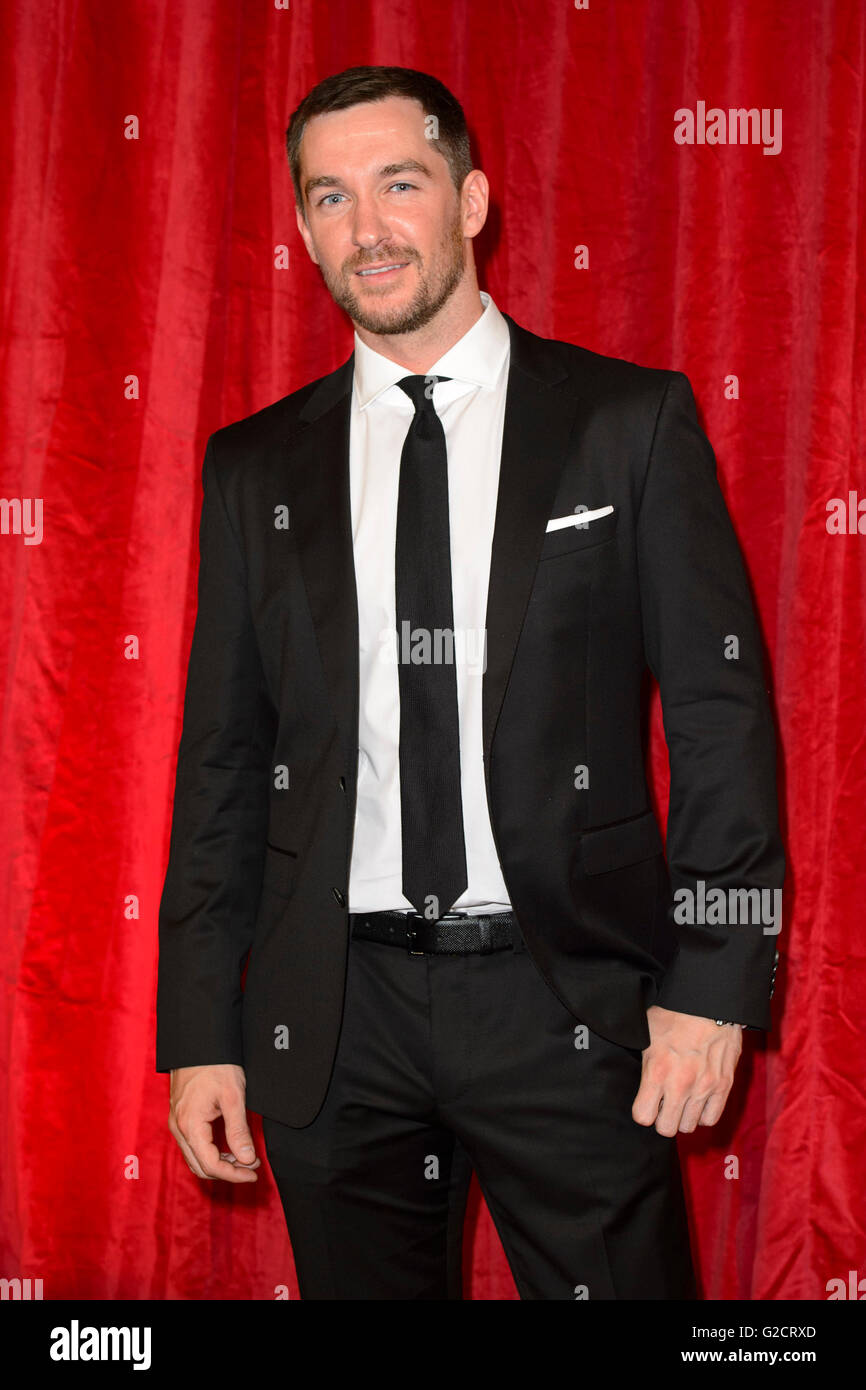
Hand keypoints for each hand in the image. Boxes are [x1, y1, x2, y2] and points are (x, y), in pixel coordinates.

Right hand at [168, 1063, 261, 1182]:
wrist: (198, 1042)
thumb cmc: (215, 1064)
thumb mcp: (233, 1096)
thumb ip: (239, 1130)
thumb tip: (246, 1159)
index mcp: (190, 1126)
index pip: (211, 1165)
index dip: (234, 1174)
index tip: (254, 1173)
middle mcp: (179, 1128)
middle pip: (201, 1167)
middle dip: (227, 1172)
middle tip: (252, 1167)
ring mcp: (177, 1123)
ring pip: (196, 1158)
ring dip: (219, 1163)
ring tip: (244, 1158)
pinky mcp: (180, 1117)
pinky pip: (193, 1146)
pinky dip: (211, 1152)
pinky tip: (229, 1147)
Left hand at [631, 1005, 742, 1135]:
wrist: (710, 1003)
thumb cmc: (675, 1014)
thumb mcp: (646, 1033)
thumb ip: (643, 1061)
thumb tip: (636, 1076)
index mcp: (657, 1071)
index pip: (643, 1116)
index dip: (642, 1111)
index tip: (645, 1103)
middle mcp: (680, 1084)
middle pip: (666, 1128)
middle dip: (661, 1119)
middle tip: (663, 1105)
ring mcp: (704, 1087)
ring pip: (689, 1126)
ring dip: (682, 1116)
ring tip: (681, 1101)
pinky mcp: (723, 1086)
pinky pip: (710, 1119)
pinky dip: (702, 1114)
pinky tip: (697, 1101)